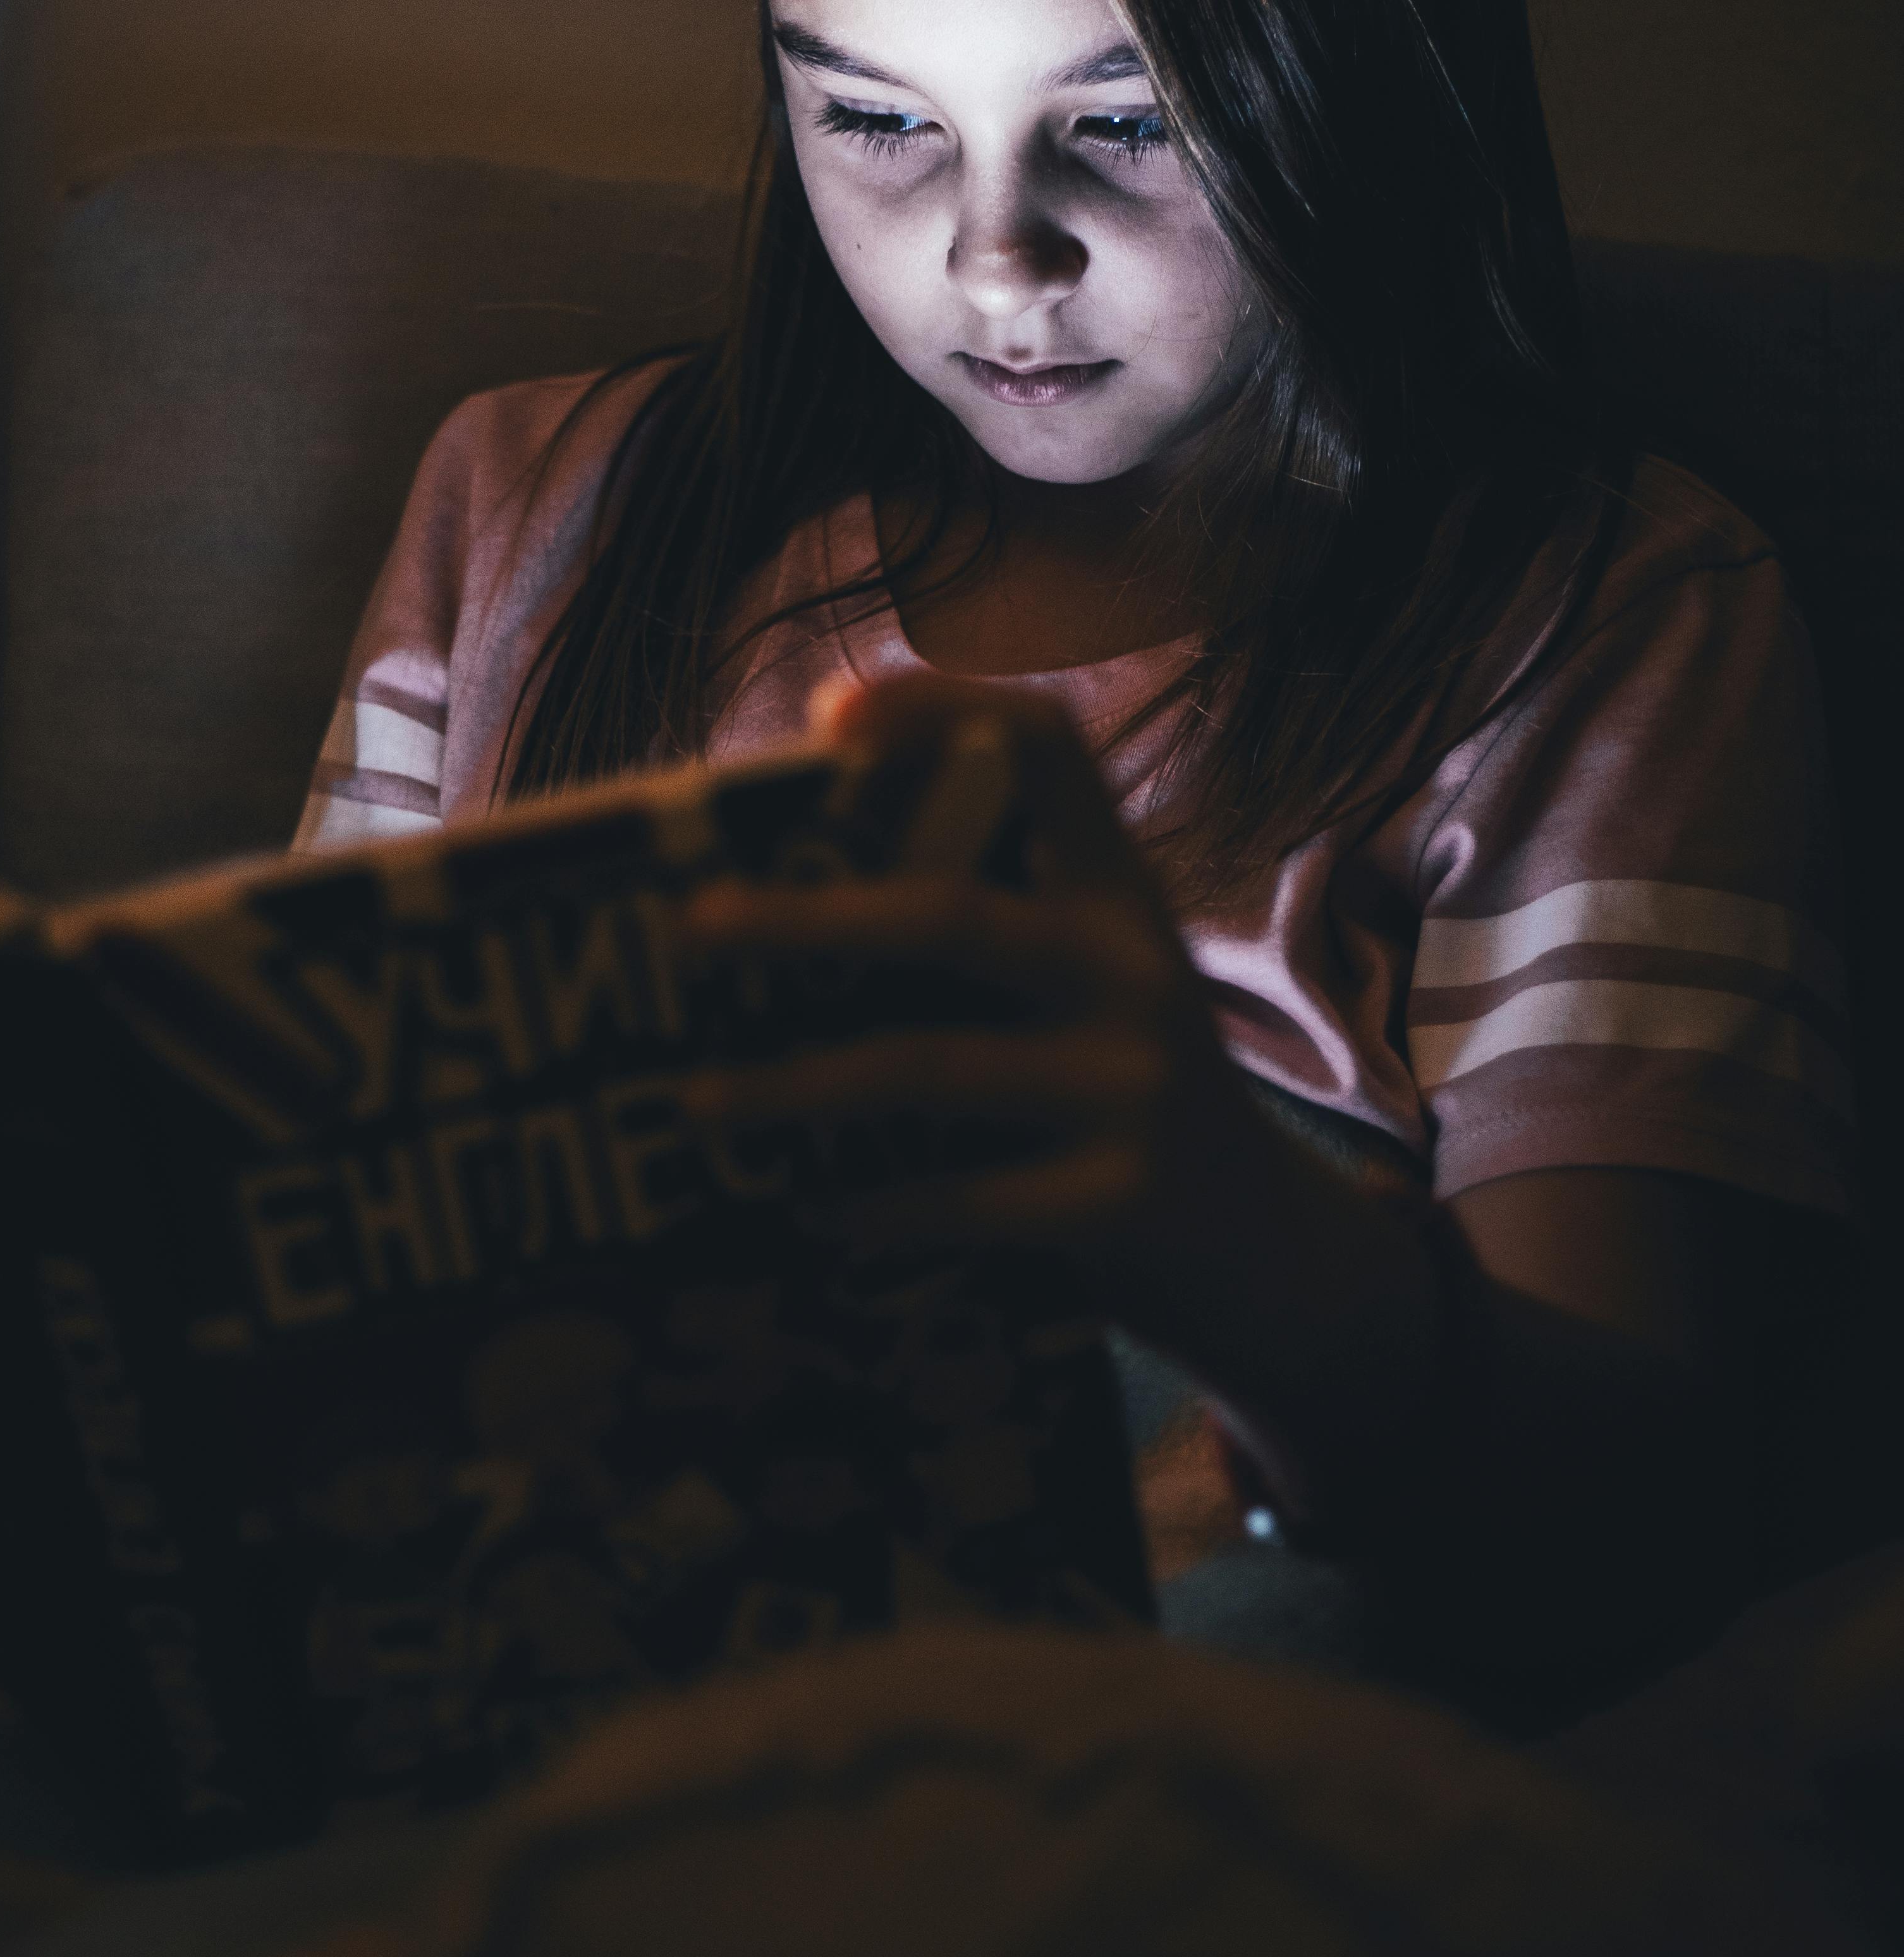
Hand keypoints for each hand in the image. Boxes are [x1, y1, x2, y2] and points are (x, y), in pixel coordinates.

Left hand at [681, 671, 1272, 1323]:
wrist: (1265, 1245)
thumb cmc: (1118, 1090)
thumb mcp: (1083, 980)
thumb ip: (982, 918)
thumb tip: (775, 886)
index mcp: (1113, 890)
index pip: (1048, 749)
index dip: (941, 711)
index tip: (827, 718)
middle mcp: (1131, 967)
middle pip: (951, 915)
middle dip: (808, 919)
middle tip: (691, 928)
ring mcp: (1135, 1085)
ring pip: (933, 1066)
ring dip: (800, 1085)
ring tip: (699, 1102)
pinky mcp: (1124, 1200)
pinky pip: (968, 1201)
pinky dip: (876, 1206)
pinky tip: (810, 1208)